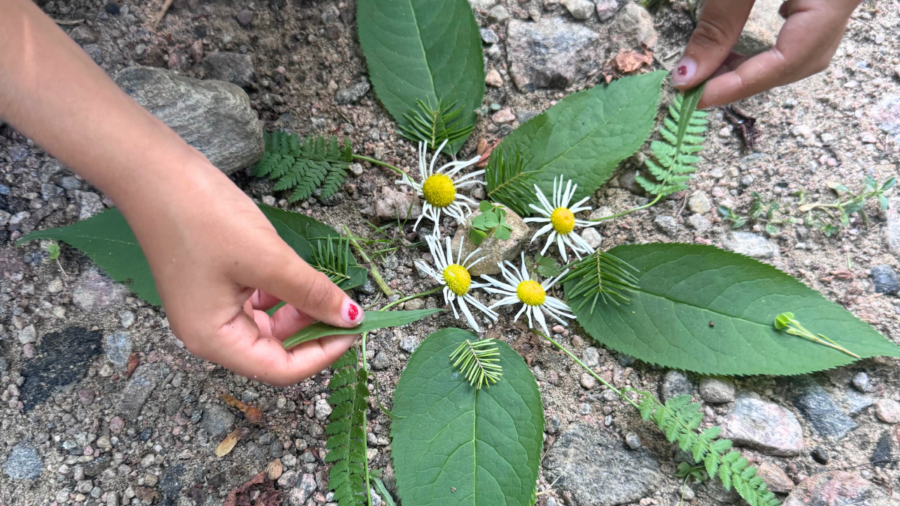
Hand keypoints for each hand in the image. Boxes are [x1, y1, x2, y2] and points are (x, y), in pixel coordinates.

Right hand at [1, 0, 362, 385]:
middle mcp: (208, 333)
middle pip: (273, 351)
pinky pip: (254, 303)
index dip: (322, 354)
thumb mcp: (268, 259)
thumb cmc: (205, 218)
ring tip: (321, 285)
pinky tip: (294, 274)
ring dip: (298, 311)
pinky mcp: (211, 285)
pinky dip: (280, 294)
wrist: (152, 171)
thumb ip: (311, 292)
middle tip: (344, 304)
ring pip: (267, 326)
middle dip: (311, 331)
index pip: (279, 370)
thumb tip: (351, 318)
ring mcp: (207, 309)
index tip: (355, 329)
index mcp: (214, 339)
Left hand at [672, 0, 861, 108]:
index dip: (738, 84)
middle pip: (798, 62)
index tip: (694, 96)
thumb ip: (718, 23)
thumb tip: (688, 76)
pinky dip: (767, 49)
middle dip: (746, 81)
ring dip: (754, 67)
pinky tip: (737, 51)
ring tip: (710, 72)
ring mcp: (836, 0)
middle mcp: (844, 2)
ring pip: (802, 51)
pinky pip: (800, 32)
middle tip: (697, 89)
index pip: (787, 60)